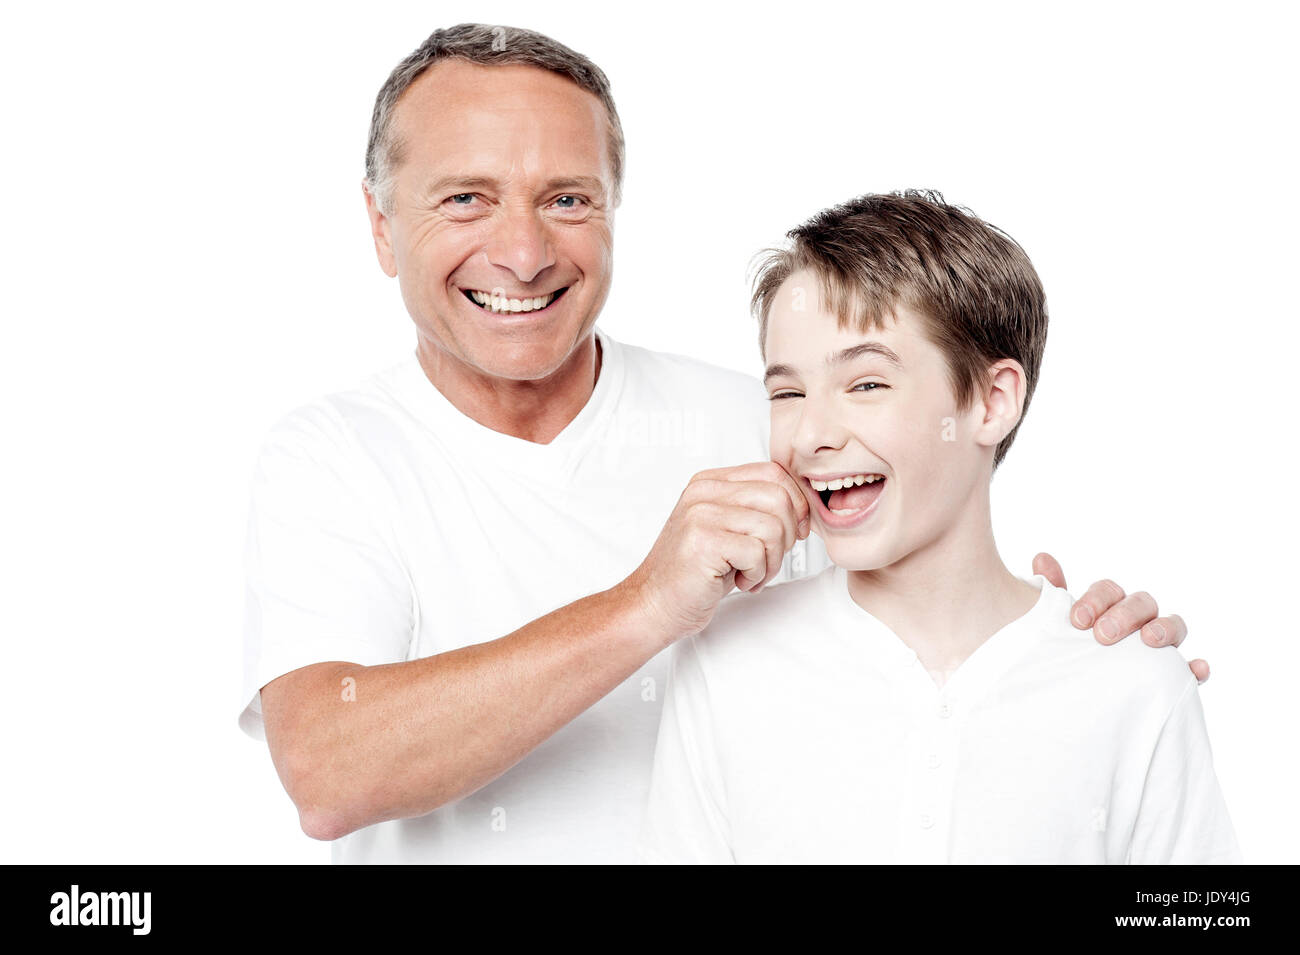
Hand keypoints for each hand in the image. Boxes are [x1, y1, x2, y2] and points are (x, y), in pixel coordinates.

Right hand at [625, 461, 810, 642]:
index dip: (796, 503)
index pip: (773, 472)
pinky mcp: (703, 541)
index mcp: (710, 482)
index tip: (795, 531)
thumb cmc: (695, 573)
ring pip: (773, 527)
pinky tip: (739, 581)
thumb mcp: (728, 530)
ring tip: (752, 574)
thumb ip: (757, 509)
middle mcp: (703, 492)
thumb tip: (803, 507)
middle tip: (768, 560)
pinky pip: (757, 552)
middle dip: (787, 536)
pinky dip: (758, 574)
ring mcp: (700, 514)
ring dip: (772, 561)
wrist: (655, 604)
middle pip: (779, 498)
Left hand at [1032, 552, 1208, 683]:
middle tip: (1103, 635)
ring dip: (1165, 629)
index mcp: (1110, 606)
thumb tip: (1042, 558)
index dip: (1096, 600)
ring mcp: (1160, 646)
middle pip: (1142, 603)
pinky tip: (1197, 669)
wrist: (1078, 697)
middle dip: (1124, 615)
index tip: (1077, 620)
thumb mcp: (1058, 626)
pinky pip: (1191, 670)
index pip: (1110, 591)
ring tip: (1149, 640)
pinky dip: (1196, 667)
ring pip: (1173, 626)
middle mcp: (1139, 620)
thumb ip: (1052, 594)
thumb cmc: (1071, 652)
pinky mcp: (1173, 676)